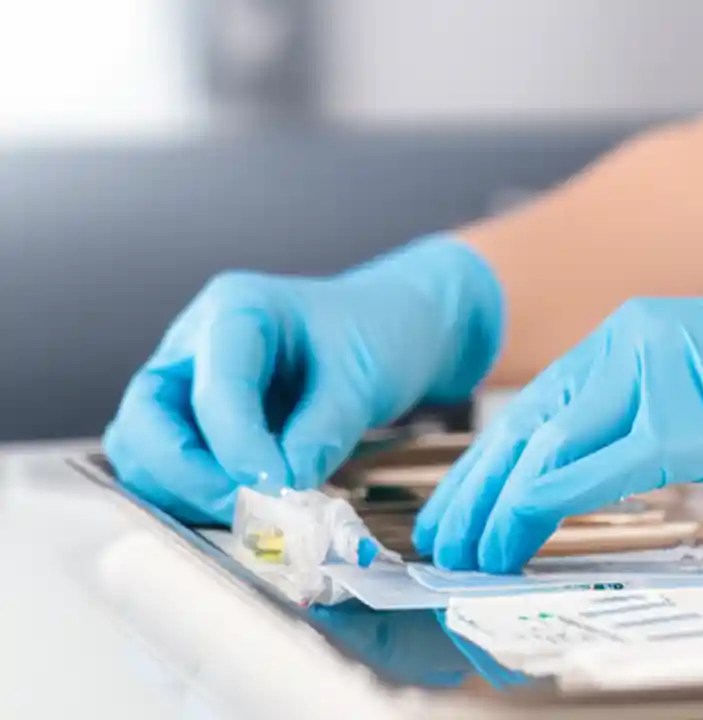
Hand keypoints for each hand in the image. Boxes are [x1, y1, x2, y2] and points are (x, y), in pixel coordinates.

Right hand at [104, 235, 502, 523]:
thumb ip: (323, 432)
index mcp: (236, 310)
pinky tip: (251, 511)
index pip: (213, 388)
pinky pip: (170, 472)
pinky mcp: (194, 427)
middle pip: (145, 423)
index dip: (237, 447)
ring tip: (257, 514)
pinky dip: (198, 500)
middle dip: (191, 477)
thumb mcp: (366, 380)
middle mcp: (194, 345)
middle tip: (253, 511)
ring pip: (144, 455)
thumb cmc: (378, 338)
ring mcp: (185, 387)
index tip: (276, 489)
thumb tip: (283, 488)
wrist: (390, 332)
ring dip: (189, 495)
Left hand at [413, 238, 702, 572]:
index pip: (542, 405)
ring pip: (550, 443)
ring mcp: (662, 375)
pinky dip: (547, 500)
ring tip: (467, 551)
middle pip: (528, 424)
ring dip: (497, 502)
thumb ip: (659, 415)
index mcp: (636, 337)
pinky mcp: (694, 415)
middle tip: (442, 539)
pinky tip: (520, 531)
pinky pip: (601, 464)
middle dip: (475, 488)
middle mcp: (634, 343)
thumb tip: (613, 465)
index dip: (492, 461)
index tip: (464, 504)